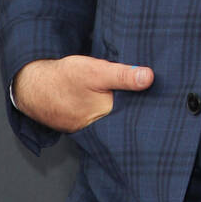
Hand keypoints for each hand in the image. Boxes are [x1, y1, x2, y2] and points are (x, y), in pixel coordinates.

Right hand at [12, 56, 153, 132]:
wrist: (33, 87)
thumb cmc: (63, 79)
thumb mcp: (96, 71)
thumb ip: (123, 75)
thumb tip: (149, 78)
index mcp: (109, 116)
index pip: (140, 113)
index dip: (153, 104)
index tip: (167, 96)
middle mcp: (103, 128)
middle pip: (131, 118)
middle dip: (141, 107)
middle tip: (155, 94)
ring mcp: (94, 130)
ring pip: (119, 119)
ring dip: (127, 109)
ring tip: (138, 98)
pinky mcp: (87, 127)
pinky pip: (107, 120)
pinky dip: (113, 111)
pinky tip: (117, 102)